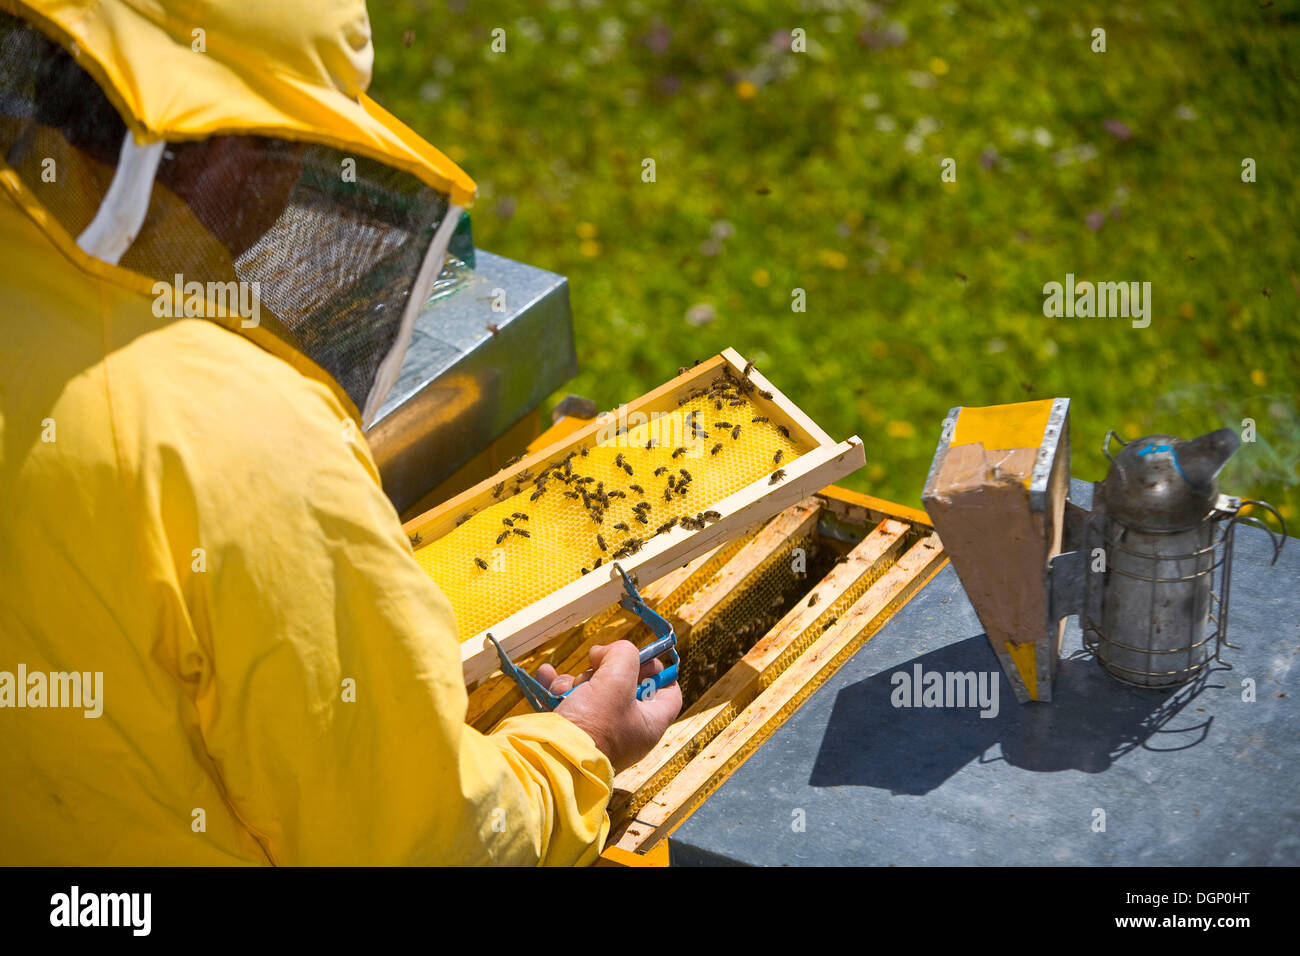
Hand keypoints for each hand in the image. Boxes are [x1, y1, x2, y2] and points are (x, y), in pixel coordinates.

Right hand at [537, 641, 681, 772]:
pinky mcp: (574, 733)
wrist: (552, 761)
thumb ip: (623, 655)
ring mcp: (599, 733)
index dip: (659, 671)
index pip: (669, 693)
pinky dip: (559, 687)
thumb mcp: (616, 680)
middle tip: (595, 665)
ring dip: (577, 680)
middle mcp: (627, 731)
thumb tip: (608, 652)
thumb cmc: (592, 727)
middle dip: (605, 670)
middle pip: (624, 687)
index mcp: (649, 724)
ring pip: (593, 692)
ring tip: (565, 687)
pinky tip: (547, 676)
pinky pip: (569, 701)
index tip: (642, 657)